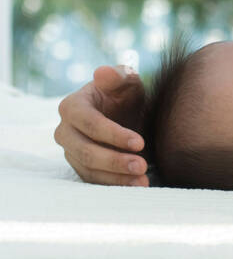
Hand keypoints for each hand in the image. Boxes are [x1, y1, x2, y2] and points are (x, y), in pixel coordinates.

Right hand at [54, 65, 148, 185]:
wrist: (125, 115)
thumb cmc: (124, 95)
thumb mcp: (126, 81)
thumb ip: (118, 75)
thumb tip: (102, 72)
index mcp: (72, 106)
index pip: (90, 123)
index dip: (113, 134)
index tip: (139, 142)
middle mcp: (64, 131)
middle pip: (86, 151)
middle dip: (114, 161)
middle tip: (142, 166)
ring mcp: (70, 151)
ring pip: (89, 169)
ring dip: (117, 178)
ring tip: (143, 180)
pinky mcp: (80, 167)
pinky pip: (94, 181)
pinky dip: (115, 185)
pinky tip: (135, 186)